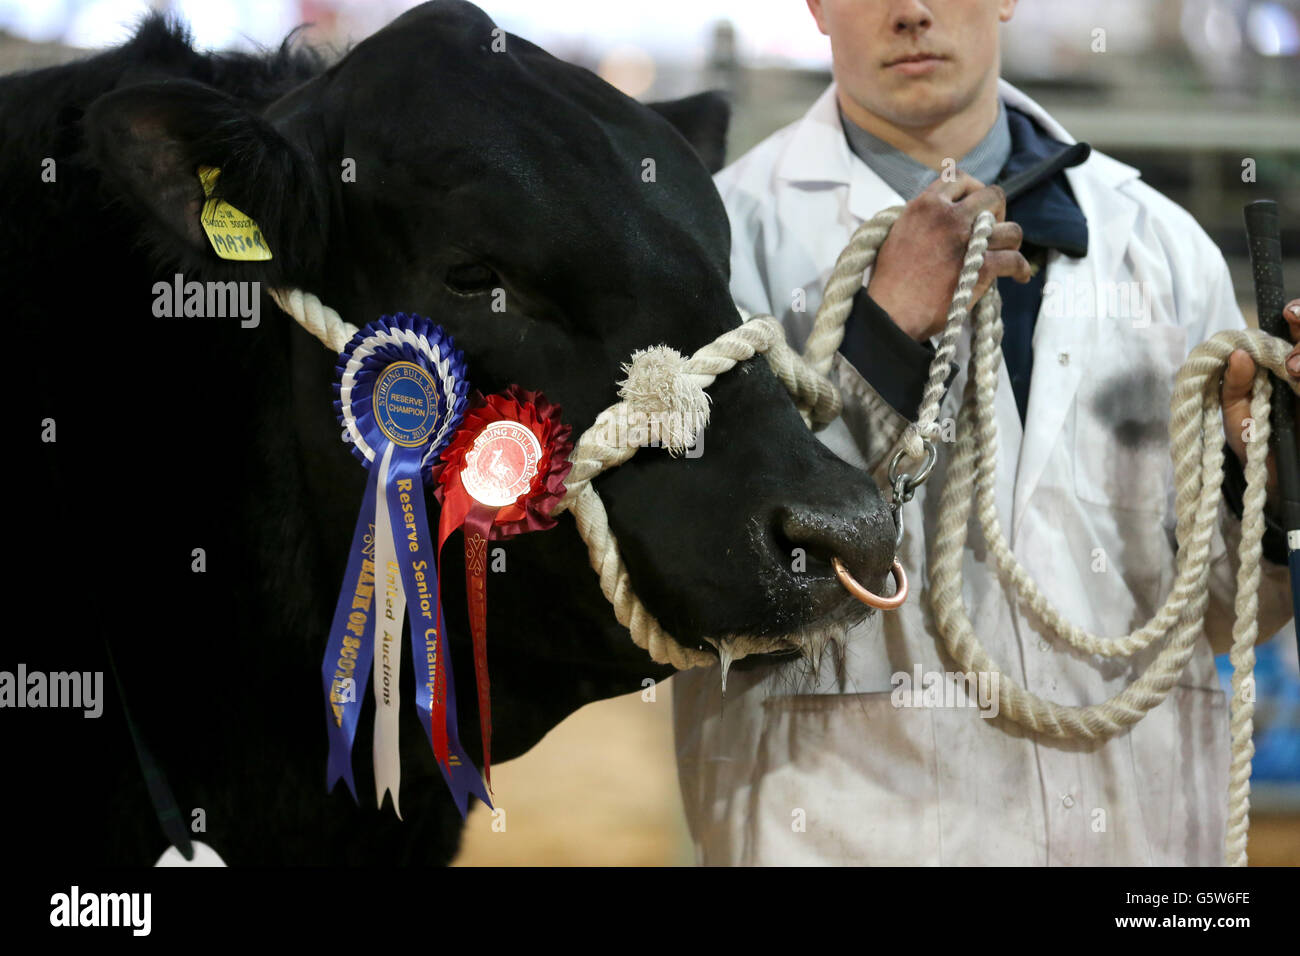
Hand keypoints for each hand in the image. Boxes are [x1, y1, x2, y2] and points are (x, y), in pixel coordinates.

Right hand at [867, 173, 1032, 342]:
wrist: (892, 312)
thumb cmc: (890, 279)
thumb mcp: (898, 232)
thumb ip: (923, 217)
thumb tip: (943, 212)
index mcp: (926, 205)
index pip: (960, 178)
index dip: (973, 189)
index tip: (975, 205)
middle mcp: (949, 216)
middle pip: (993, 196)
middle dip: (997, 211)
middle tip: (992, 229)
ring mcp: (968, 241)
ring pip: (1010, 229)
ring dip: (1010, 240)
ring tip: (1005, 251)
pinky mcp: (981, 267)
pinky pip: (1014, 260)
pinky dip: (1021, 268)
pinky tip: (1021, 275)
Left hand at [1221, 298, 1299, 499]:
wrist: (1270, 480)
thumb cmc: (1251, 439)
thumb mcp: (1234, 414)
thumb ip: (1234, 386)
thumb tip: (1238, 355)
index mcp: (1283, 364)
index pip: (1297, 329)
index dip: (1299, 316)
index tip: (1288, 314)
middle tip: (1292, 346)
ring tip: (1293, 369)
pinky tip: (1299, 380)